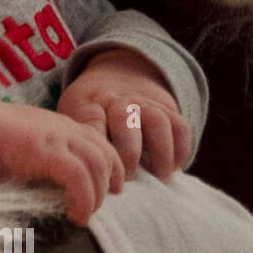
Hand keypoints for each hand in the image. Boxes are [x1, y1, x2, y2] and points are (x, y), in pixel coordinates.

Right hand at [0, 96, 124, 225]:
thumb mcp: (22, 148)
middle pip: (105, 151)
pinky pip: (79, 177)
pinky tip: (76, 215)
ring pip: (98, 165)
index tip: (110, 187)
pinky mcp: (48, 151)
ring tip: (84, 214)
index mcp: (58, 125)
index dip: (109, 164)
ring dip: (96, 194)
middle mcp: (63, 127)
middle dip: (111, 179)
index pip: (97, 141)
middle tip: (103, 202)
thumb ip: (40, 161)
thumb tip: (49, 188)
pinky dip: (84, 199)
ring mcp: (57, 137)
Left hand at [55, 48, 191, 183]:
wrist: (118, 73)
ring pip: (158, 122)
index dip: (98, 149)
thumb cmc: (90, 108)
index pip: (91, 121)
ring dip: (160, 154)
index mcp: (88, 103)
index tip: (100, 172)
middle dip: (129, 154)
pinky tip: (172, 168)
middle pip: (125, 122)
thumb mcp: (71, 114)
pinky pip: (181, 127)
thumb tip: (78, 177)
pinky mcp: (168, 109)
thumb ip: (75, 139)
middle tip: (127, 178)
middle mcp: (118, 101)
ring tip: (157, 178)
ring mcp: (145, 103)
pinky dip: (180, 150)